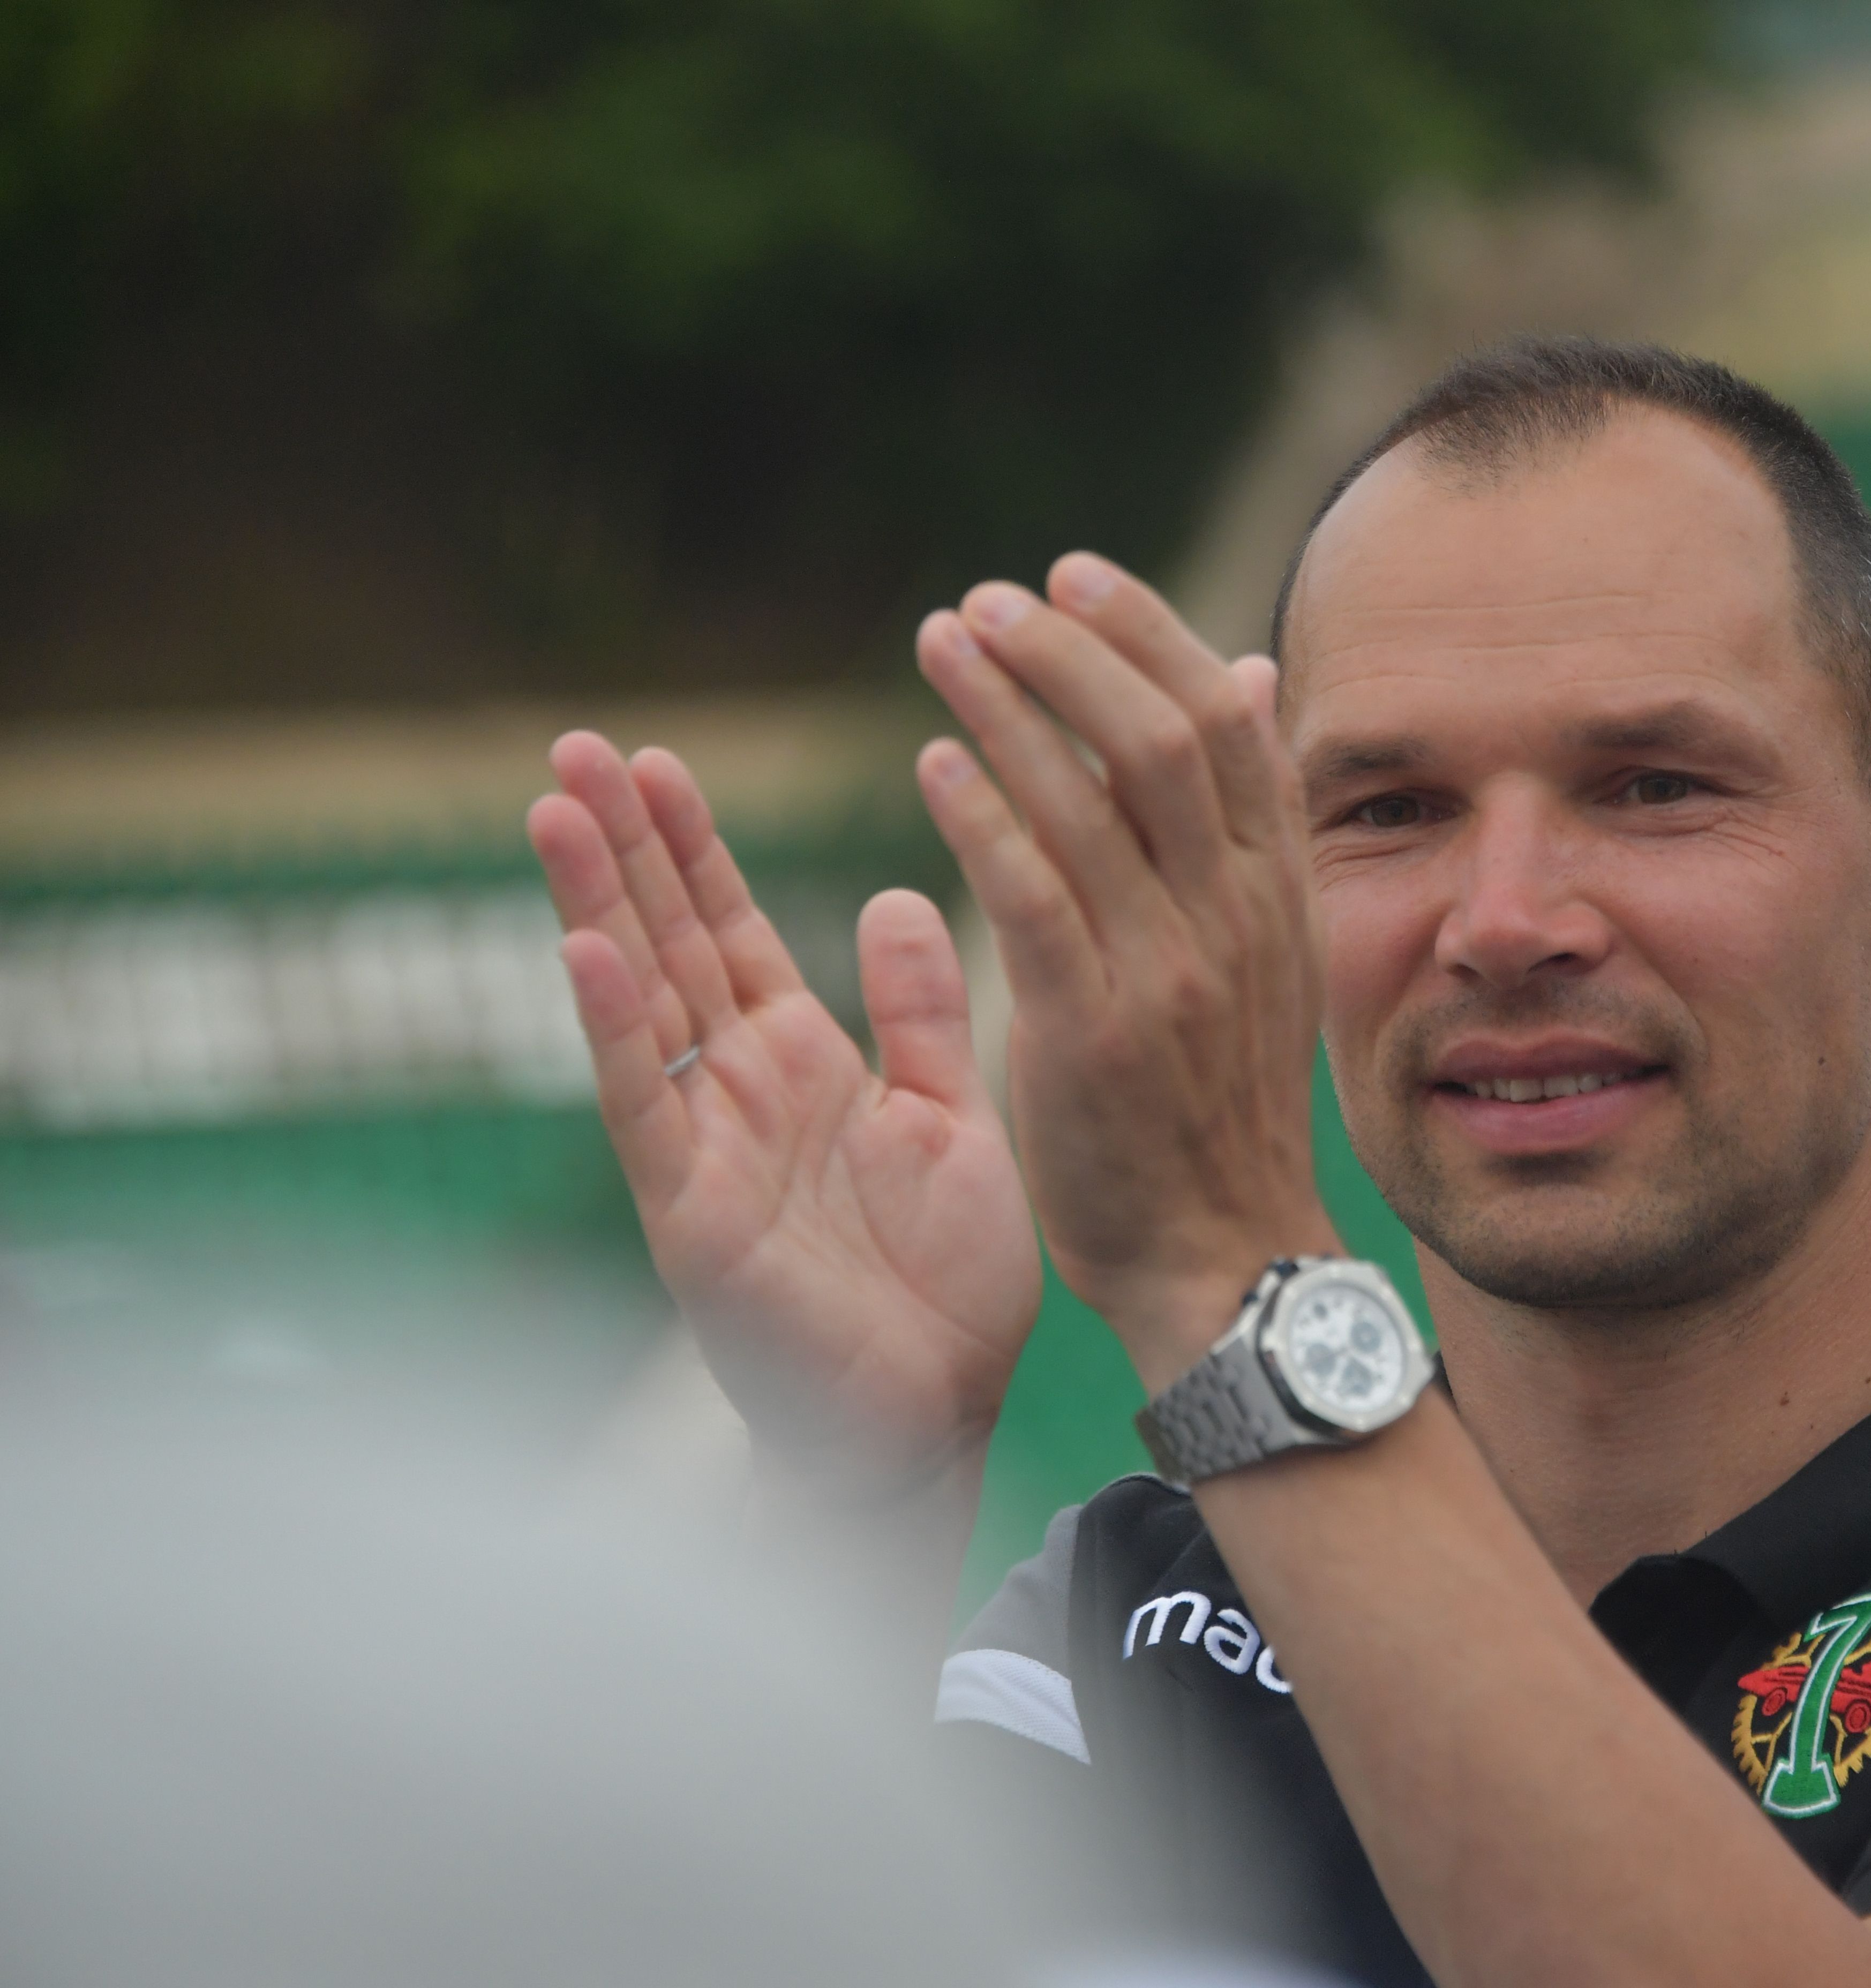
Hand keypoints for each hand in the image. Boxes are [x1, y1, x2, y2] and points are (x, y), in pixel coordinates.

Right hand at [528, 733, 1040, 1490]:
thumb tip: (895, 894)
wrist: (936, 1418)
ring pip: (640, 1005)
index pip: (731, 930)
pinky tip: (588, 950)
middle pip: (668, 944)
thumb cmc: (942, 1286)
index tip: (657, 757)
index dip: (693, 847)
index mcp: (804, 1064)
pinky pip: (649, 1109)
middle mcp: (740, 1093)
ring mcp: (707, 1150)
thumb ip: (919, 1012)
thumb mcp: (948, 1118)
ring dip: (597, 906)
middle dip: (625, 846)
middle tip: (574, 744)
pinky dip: (617, 1031)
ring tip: (556, 809)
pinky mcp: (695, 1214)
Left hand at [911, 553, 1339, 1389]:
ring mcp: (1172, 973)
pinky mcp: (1096, 1030)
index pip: (1227, 724)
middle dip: (1074, 649)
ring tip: (943, 640)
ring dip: (1010, 704)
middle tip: (992, 597)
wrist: (1222, 1255)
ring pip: (1094, 797)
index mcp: (1279, 893)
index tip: (1074, 573)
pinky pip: (1037, 894)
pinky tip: (934, 759)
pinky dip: (984, 812)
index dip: (1149, 633)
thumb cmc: (1221, 1104)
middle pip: (1163, 737)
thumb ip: (1248, 821)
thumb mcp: (1266, 954)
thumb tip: (1246, 668)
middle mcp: (1236, 918)